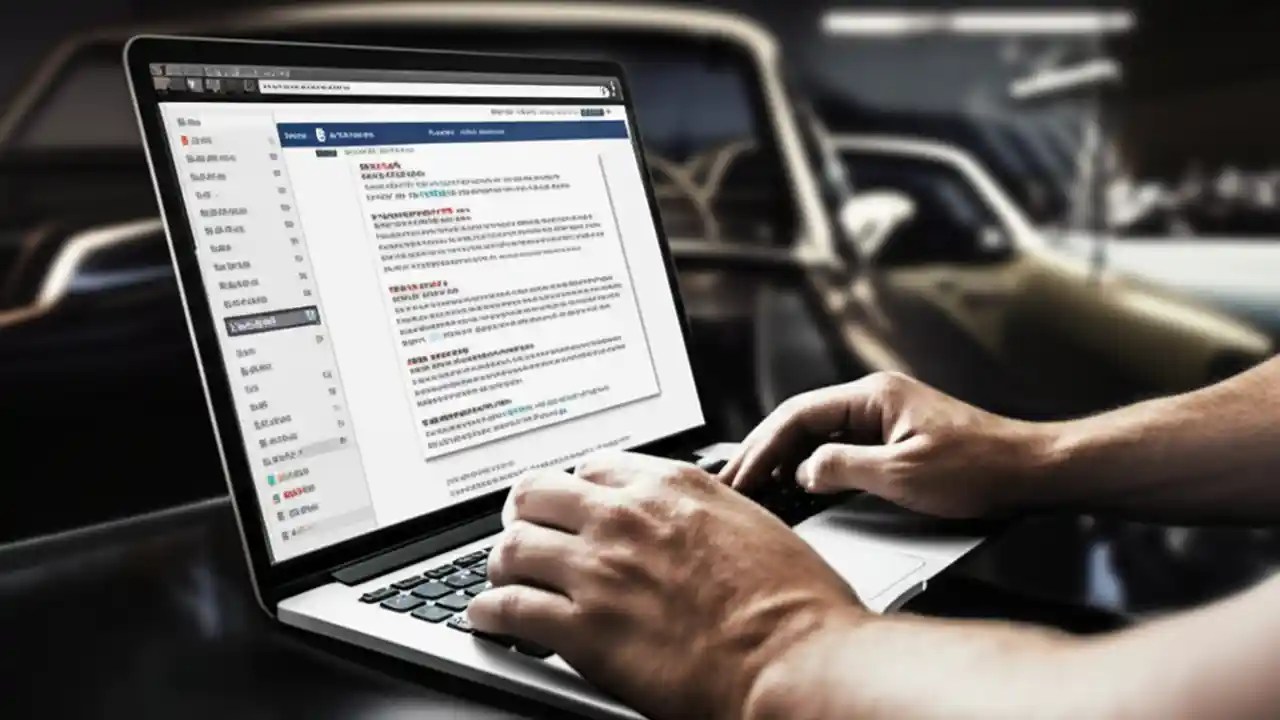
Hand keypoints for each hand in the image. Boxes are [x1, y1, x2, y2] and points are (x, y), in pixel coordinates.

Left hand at [468, 452, 862, 719]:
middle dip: (525, 516)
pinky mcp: (583, 629)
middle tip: (525, 535)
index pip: (590, 467)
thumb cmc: (792, 602)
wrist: (795, 659)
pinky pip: (508, 609)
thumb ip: (701, 511)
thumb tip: (683, 519)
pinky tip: (489, 618)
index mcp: (669, 487)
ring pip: (512, 547)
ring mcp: (599, 571)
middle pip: (535, 495)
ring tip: (502, 579)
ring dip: (502, 564)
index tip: (569, 508)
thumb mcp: (750, 522)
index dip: (574, 491)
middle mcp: (624, 518)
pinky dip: (489, 613)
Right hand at [719, 372, 1046, 518]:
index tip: (740, 476)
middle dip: (764, 452)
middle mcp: (873, 400)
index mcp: (871, 396)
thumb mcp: (903, 474)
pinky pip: (839, 449)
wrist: (1030, 471)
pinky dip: (812, 469)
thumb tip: (804, 471)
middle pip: (800, 422)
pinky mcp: (893, 440)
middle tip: (734, 484)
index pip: (797, 415)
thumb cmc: (980, 467)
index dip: (762, 447)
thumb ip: (844, 468)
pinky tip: (799, 490)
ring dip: (785, 462)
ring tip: (756, 490)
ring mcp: (883, 419)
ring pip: (817, 436)